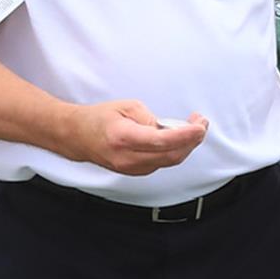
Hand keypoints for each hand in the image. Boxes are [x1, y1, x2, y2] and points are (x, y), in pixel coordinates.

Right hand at [76, 101, 207, 175]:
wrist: (78, 136)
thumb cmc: (100, 119)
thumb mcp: (126, 107)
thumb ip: (151, 118)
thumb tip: (172, 129)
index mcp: (123, 137)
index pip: (161, 141)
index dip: (185, 135)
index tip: (200, 127)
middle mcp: (127, 158)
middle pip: (171, 155)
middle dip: (192, 140)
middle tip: (202, 123)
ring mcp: (131, 168)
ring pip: (169, 161)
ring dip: (186, 146)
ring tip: (193, 128)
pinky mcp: (136, 172)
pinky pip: (163, 163)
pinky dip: (175, 150)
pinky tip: (179, 138)